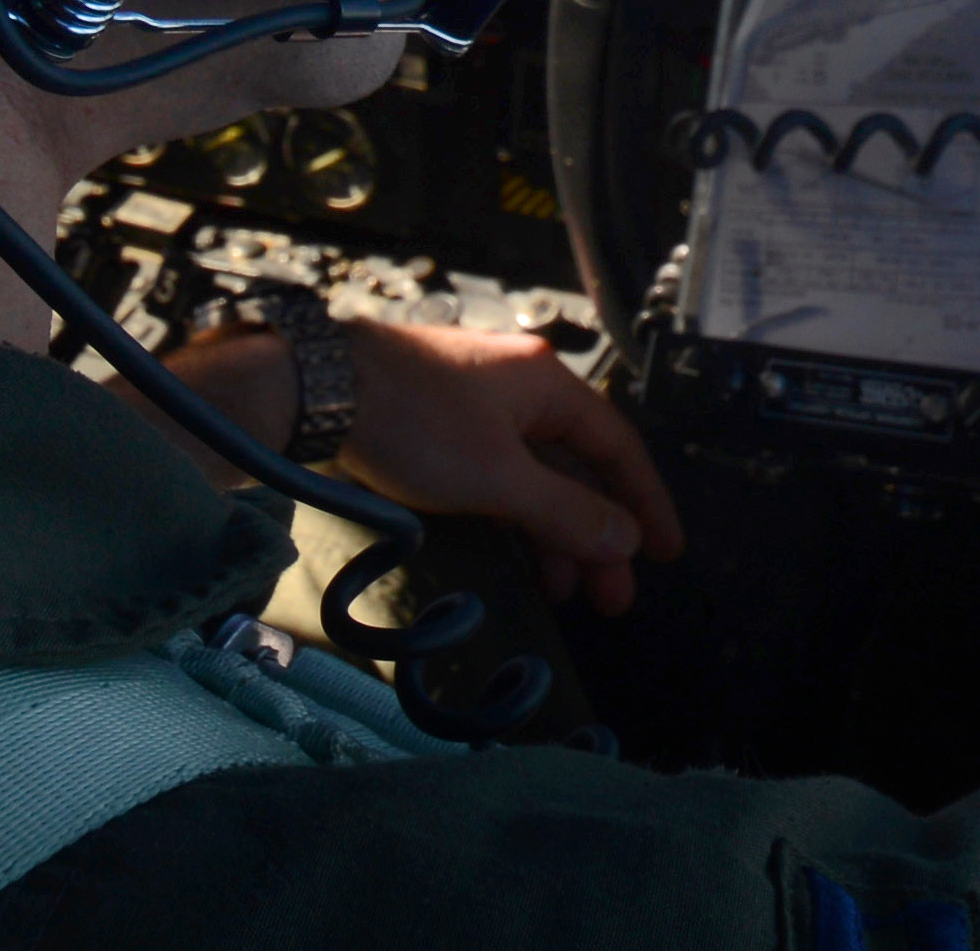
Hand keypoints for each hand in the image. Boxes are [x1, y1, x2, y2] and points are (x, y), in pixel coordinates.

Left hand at [161, 320, 687, 613]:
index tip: (666, 553)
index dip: (645, 503)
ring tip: (567, 591)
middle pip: (578, 465)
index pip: (617, 445)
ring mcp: (477, 402)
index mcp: (545, 382)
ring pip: (536, 474)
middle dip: (598, 534)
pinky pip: (499, 473)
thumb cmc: (410, 421)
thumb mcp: (499, 478)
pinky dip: (516, 514)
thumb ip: (567, 512)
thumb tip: (626, 540)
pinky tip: (520, 554)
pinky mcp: (440, 422)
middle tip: (613, 598)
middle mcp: (519, 385)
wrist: (313, 389)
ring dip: (556, 532)